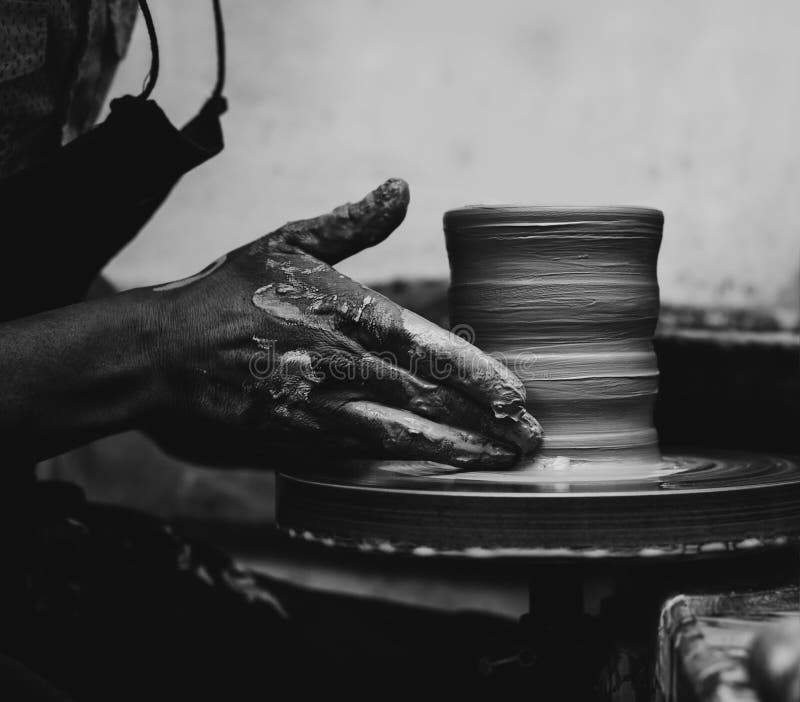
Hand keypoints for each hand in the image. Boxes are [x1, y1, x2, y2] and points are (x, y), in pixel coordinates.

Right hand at [141, 179, 540, 470]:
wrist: (159, 353)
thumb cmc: (227, 293)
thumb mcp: (286, 242)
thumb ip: (351, 224)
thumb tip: (402, 187)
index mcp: (339, 308)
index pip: (424, 343)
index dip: (475, 371)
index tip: (516, 394)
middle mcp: (332, 360)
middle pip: (421, 396)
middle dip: (480, 420)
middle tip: (529, 439)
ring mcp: (312, 406)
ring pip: (396, 434)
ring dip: (453, 451)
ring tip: (499, 463)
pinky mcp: (291, 439)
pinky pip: (357, 457)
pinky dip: (401, 466)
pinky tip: (436, 473)